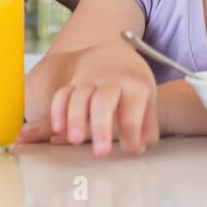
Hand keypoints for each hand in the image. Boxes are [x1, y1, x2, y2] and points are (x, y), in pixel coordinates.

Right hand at [17, 40, 159, 155]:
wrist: (114, 54)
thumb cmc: (133, 85)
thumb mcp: (149, 100)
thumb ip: (148, 127)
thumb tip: (137, 149)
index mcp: (134, 87)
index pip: (132, 115)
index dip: (131, 137)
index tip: (131, 151)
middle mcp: (111, 82)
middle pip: (104, 102)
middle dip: (102, 127)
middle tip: (101, 153)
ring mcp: (90, 81)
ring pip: (80, 97)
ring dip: (76, 119)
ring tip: (75, 141)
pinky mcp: (73, 84)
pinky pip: (62, 94)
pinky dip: (58, 110)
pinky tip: (58, 129)